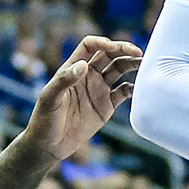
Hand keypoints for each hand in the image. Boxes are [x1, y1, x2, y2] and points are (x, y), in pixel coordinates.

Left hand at [20, 37, 140, 161]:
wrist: (49, 145)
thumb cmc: (44, 120)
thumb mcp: (50, 98)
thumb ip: (65, 80)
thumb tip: (84, 65)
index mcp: (72, 68)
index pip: (90, 46)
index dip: (102, 43)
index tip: (113, 48)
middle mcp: (88, 75)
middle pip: (109, 54)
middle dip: (123, 50)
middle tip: (138, 52)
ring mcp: (98, 89)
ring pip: (119, 70)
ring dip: (131, 64)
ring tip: (144, 64)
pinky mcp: (106, 105)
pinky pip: (123, 91)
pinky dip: (133, 87)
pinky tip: (138, 88)